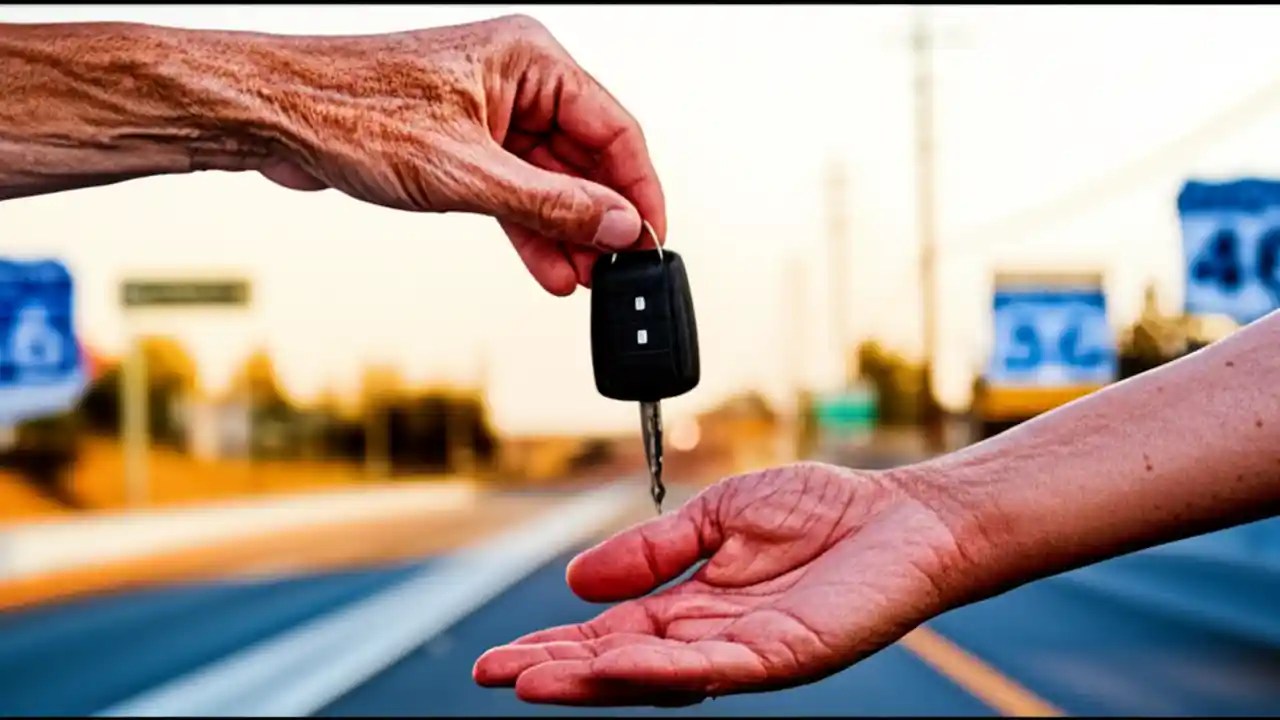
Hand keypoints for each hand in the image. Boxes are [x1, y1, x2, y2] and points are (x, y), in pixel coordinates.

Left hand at [253, 14, 663, 295]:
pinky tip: (548, 266)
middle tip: (615, 272)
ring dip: (565, 232)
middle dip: (598, 220)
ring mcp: (490, 112)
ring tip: (583, 281)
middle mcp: (516, 79)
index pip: (614, 129)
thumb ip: (553, 205)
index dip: (639, 191)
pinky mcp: (464, 143)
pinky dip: (529, 228)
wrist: (274, 117)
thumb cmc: (352, 113)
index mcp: (530, 59)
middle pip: (586, 158)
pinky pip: (515, 190)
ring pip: (550, 180)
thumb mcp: (467, 173)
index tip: (651, 241)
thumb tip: (620, 227)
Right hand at [472, 461, 972, 705]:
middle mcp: (712, 639)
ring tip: (535, 681)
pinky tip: (614, 663)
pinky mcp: (786, 655)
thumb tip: (576, 578)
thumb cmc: (822, 512)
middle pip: (622, 665)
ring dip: (593, 681)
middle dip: (557, 672)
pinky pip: (716, 668)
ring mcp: (748, 653)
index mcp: (693, 606)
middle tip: (493, 677)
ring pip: (658, 678)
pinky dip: (661, 668)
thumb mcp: (716, 517)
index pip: (610, 632)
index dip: (555, 643)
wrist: (903, 514)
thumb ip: (651, 549)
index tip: (497, 657)